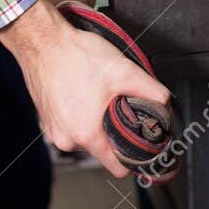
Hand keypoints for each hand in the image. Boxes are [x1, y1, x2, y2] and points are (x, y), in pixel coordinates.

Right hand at [0, 0, 170, 178]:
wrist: (42, 41)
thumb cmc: (75, 55)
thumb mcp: (123, 70)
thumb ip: (150, 91)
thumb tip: (165, 104)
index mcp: (86, 134)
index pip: (117, 167)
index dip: (135, 157)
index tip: (143, 144)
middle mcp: (66, 139)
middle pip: (103, 148)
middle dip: (114, 130)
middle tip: (118, 104)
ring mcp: (53, 131)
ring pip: (87, 135)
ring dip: (96, 120)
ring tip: (98, 94)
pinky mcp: (46, 120)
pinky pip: (72, 125)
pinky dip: (80, 113)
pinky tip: (83, 92)